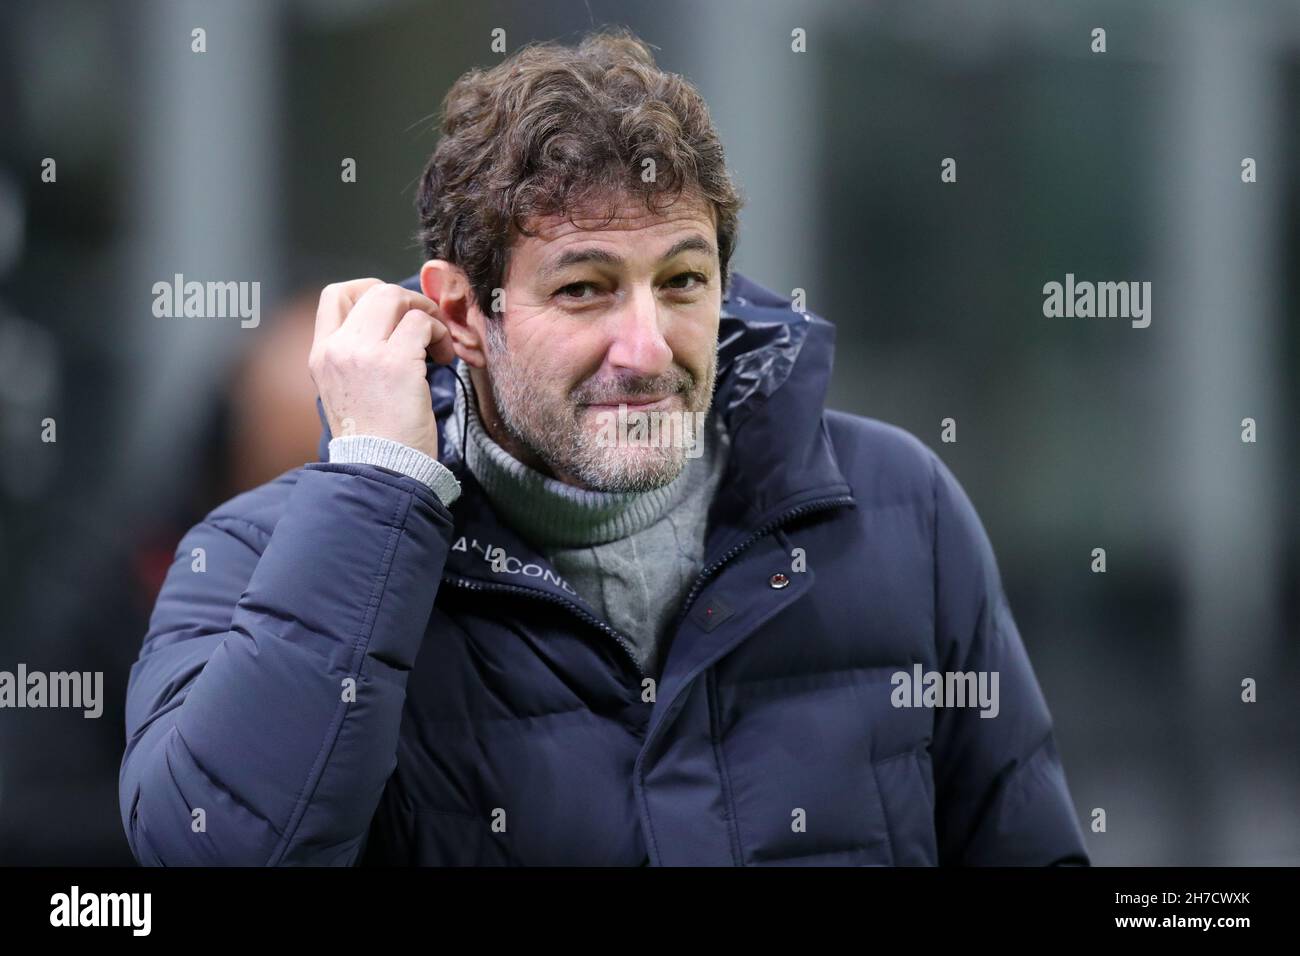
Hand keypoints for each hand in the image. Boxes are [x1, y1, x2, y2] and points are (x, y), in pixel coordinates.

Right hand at [308, 279, 454, 460]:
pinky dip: (440, 334)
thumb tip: (394, 327)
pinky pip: (423, 323)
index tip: (396, 311)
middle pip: (373, 290)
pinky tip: (444, 359)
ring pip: (397, 298)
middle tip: (426, 325)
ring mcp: (363, 353)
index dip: (370, 290)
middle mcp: (336, 349)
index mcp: (321, 355)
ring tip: (437, 344)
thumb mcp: (349, 392)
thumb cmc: (376, 440)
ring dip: (427, 314)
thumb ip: (358, 357)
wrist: (381, 471)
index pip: (334, 295)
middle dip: (408, 300)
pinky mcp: (395, 363)